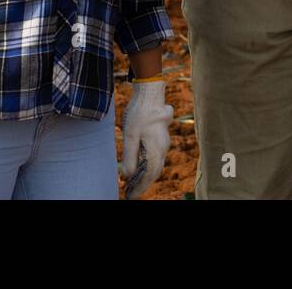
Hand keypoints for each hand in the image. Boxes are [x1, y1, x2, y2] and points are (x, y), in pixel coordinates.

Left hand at [120, 80, 173, 199]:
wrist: (151, 94)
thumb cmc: (140, 114)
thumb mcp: (130, 136)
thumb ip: (130, 156)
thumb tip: (127, 176)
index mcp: (157, 150)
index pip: (149, 175)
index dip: (140, 188)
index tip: (130, 196)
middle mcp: (163, 148)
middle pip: (154, 172)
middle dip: (142, 184)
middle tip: (128, 193)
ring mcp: (164, 143)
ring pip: (155, 165)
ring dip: (144, 176)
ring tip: (131, 183)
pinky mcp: (161, 137)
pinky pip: (155, 157)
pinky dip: (146, 166)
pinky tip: (137, 166)